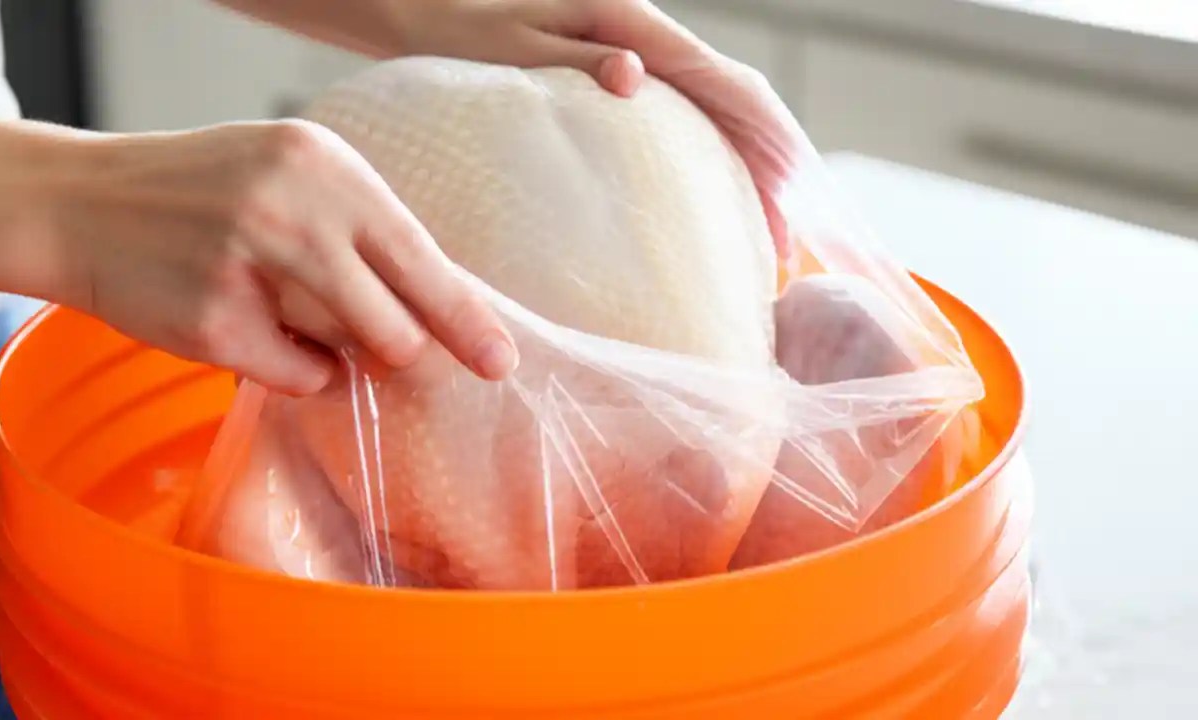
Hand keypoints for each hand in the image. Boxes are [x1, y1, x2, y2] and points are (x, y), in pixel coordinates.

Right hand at [51, 119, 517, 394]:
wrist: (83, 204)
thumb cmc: (204, 192)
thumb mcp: (288, 174)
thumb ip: (358, 227)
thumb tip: (445, 302)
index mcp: (323, 166)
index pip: (418, 254)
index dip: (466, 316)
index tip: (500, 358)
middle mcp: (291, 212)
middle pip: (399, 318)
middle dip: (409, 346)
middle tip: (392, 346)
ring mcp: (248, 269)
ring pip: (356, 350)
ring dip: (353, 355)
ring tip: (308, 322)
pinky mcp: (214, 325)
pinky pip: (299, 376)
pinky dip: (295, 368)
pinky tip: (258, 332)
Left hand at [384, 0, 802, 255]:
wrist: (420, 2)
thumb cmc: (455, 25)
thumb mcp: (511, 43)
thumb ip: (576, 58)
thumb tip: (636, 77)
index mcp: (630, 22)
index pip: (724, 81)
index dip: (766, 138)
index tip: (789, 198)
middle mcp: (644, 34)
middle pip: (734, 98)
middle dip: (770, 167)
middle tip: (785, 244)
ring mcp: (634, 52)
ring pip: (713, 109)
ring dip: (745, 166)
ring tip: (764, 233)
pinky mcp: (615, 71)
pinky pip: (682, 114)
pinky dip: (709, 156)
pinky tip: (712, 199)